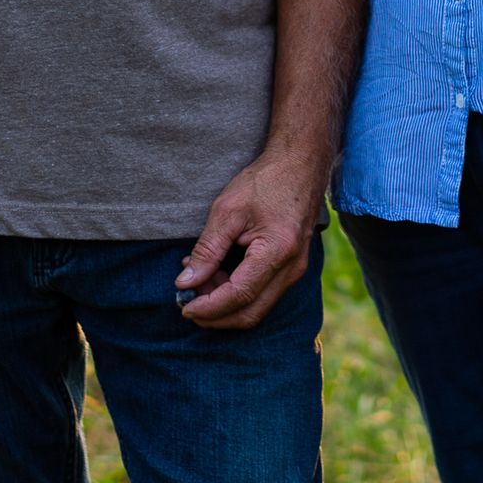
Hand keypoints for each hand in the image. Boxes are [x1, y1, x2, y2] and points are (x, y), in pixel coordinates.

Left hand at [175, 146, 325, 329]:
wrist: (300, 166)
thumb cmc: (264, 182)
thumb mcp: (227, 210)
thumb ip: (206, 250)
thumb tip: (185, 282)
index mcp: (277, 251)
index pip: (239, 295)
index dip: (209, 307)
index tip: (183, 305)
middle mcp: (292, 269)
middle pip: (250, 313)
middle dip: (215, 316)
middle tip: (186, 301)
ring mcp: (295, 271)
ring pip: (257, 308)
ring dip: (225, 304)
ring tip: (198, 281)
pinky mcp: (291, 269)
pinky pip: (263, 294)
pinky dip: (237, 293)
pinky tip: (216, 274)